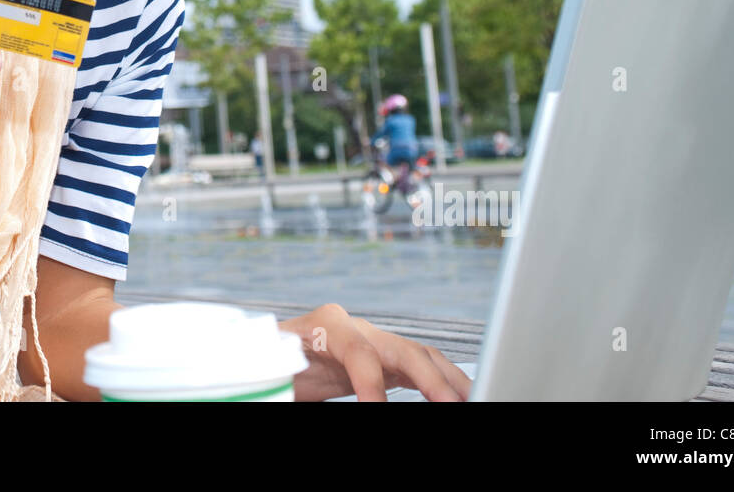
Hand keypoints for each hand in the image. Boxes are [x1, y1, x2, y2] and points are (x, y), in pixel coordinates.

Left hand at [278, 303, 470, 401]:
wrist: (261, 354)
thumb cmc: (263, 363)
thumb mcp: (271, 371)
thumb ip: (287, 382)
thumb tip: (310, 387)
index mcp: (324, 325)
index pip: (358, 350)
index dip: (370, 382)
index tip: (375, 409)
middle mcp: (355, 327)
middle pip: (404, 347)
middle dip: (432, 379)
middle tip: (452, 405)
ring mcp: (374, 340)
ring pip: (422, 357)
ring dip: (450, 381)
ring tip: (473, 400)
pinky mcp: (384, 359)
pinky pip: (419, 369)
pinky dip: (442, 384)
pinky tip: (459, 398)